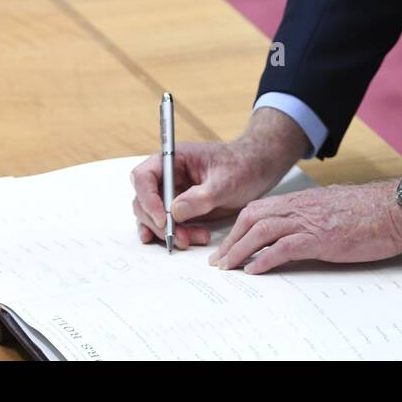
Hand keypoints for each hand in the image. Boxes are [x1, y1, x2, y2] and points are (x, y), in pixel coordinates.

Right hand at [130, 107, 310, 249]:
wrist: (257, 170)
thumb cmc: (242, 166)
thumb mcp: (225, 182)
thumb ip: (200, 196)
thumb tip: (174, 211)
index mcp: (173, 159)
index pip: (144, 177)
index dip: (147, 198)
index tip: (164, 219)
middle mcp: (168, 175)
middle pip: (143, 200)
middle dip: (158, 222)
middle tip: (179, 237)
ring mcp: (173, 192)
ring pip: (154, 216)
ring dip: (167, 232)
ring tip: (191, 239)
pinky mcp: (181, 207)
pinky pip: (167, 223)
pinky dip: (170, 234)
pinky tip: (174, 241)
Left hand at [210, 178, 401, 273]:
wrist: (397, 208)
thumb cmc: (374, 211)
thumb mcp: (336, 208)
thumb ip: (316, 215)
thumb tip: (304, 229)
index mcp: (305, 199)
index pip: (260, 208)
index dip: (240, 226)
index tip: (229, 244)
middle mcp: (302, 206)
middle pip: (253, 216)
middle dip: (232, 239)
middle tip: (220, 260)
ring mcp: (311, 221)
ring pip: (262, 230)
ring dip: (240, 250)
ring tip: (228, 267)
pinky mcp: (322, 238)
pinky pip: (284, 247)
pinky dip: (264, 259)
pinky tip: (255, 270)